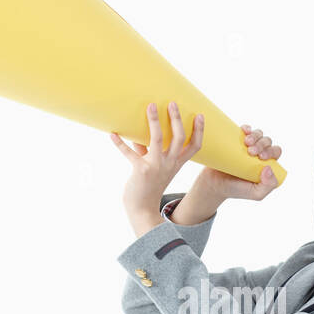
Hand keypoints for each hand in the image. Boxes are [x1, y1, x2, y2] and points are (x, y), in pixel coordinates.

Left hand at [110, 100, 203, 235]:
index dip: (199, 131)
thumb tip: (135, 134)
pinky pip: (130, 153)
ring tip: (150, 106)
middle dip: (176, 119)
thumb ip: (146, 150)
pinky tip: (112, 134)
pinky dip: (120, 143)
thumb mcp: (152, 167)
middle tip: (172, 103)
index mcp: (176, 163)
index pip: (194, 146)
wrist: (142, 210)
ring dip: (153, 121)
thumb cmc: (147, 186)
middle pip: (178, 137)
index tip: (200, 115)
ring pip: (158, 139)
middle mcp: (169, 163)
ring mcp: (156, 166)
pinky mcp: (141, 170)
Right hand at [190, 121, 282, 201]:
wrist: (214, 184)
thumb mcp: (256, 194)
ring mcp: (247, 146)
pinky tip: (244, 130)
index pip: (275, 152)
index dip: (271, 151)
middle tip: (251, 151)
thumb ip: (269, 186)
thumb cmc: (236, 190)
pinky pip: (246, 129)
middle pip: (268, 141)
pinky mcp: (235, 140)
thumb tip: (269, 168)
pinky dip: (247, 128)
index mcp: (267, 163)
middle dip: (262, 144)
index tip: (260, 157)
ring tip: (246, 142)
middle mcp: (259, 153)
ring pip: (259, 134)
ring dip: (255, 135)